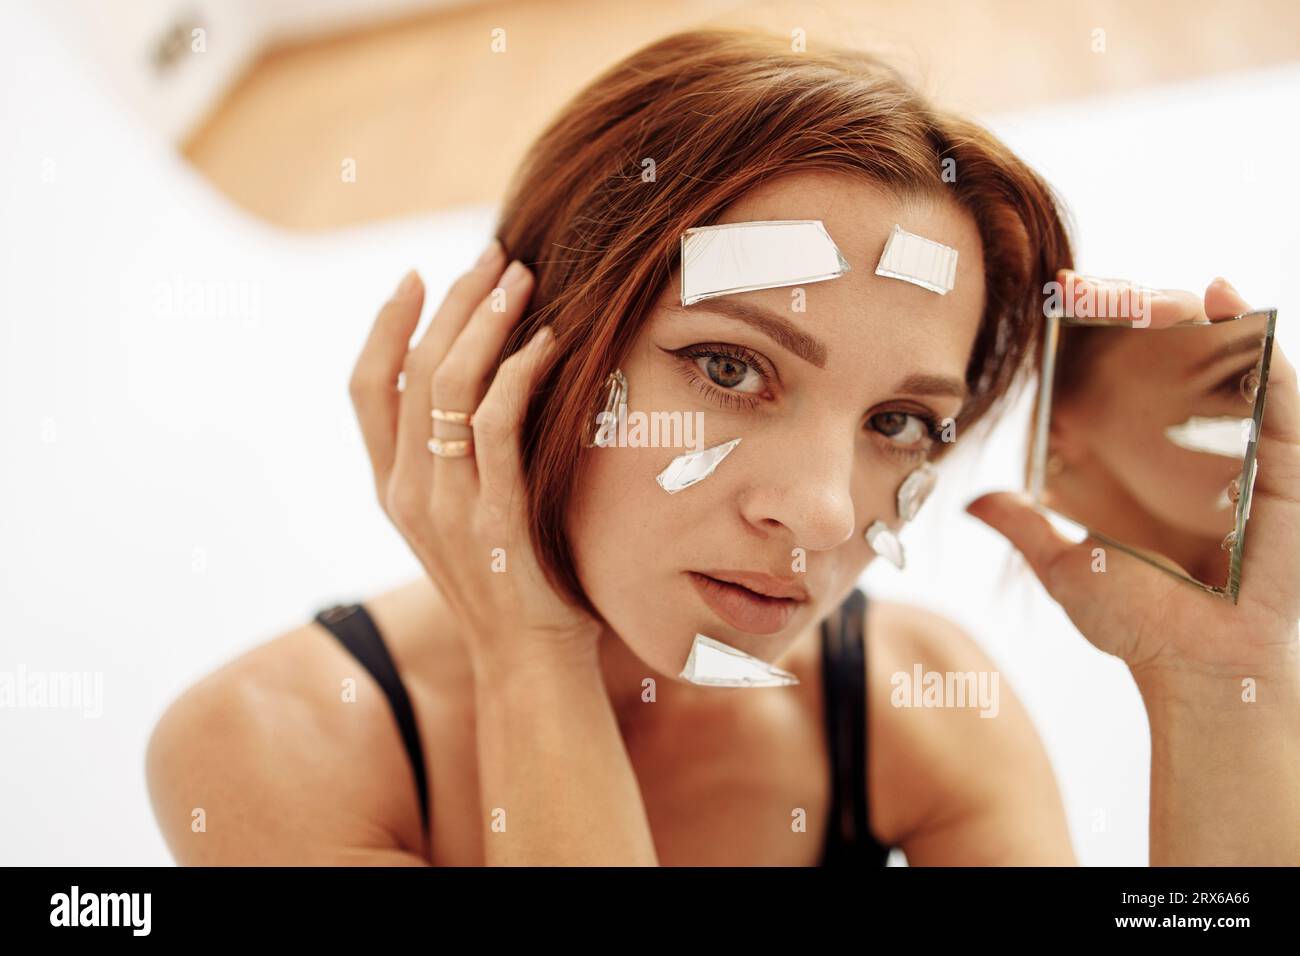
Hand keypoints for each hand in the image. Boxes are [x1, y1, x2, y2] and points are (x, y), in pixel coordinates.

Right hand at [348, 243, 603, 671]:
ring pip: (448, 386)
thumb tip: (478, 387)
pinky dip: (519, 373)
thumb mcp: (461, 517)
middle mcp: (407, 491)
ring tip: (520, 278)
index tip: (414, 276)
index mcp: (391, 487)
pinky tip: (547, 342)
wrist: (526, 661)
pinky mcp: (493, 518)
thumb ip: (453, 460)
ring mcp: (445, 506)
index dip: (383, 326)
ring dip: (485, 321)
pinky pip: (496, 427)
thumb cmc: (508, 582)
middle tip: (493, 256)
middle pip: (412, 370)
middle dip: (453, 302)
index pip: (364, 388)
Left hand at [967, 273, 1299, 685]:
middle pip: (1173, 352)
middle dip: (1141, 309)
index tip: (1061, 293)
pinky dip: (1258, 340)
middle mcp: (1191, 445)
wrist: (1196, 672)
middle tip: (1103, 288)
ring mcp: (1240, 450)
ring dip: (1191, 310)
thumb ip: (1026, 527)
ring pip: (1223, 356)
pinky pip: (1277, 388)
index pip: (1122, 373)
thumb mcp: (1067, 565)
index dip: (1097, 328)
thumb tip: (978, 501)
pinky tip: (1227, 298)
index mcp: (1141, 460)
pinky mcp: (1284, 464)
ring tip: (1151, 287)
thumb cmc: (1140, 627)